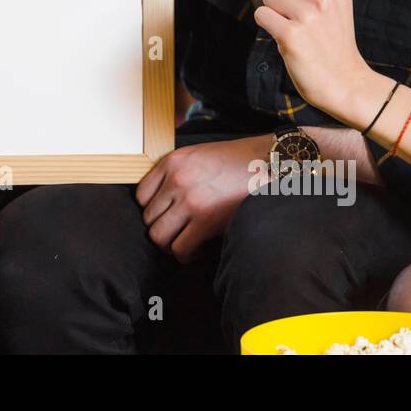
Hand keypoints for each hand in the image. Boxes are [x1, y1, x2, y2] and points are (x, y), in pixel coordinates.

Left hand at [136, 135, 271, 262]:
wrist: (269, 162)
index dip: (152, 210)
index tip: (165, 216)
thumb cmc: (238, 161)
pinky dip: (186, 255)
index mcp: (172, 161)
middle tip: (176, 233)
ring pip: (159, 237)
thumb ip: (178, 172)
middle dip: (161, 229)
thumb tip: (165, 200)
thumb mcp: (199, 155)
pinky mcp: (205, 220)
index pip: (141, 195)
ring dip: (170, 244)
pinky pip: (181, 248)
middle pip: (148, 218)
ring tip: (184, 243)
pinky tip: (197, 250)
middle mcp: (176, 180)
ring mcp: (189, 200)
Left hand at [253, 0, 382, 125]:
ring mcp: (306, 15)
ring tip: (294, 29)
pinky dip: (268, 25)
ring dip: (275, 12)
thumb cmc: (335, 42)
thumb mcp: (337, 3)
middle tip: (300, 19)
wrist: (345, 81)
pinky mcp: (289, 34)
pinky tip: (284, 37)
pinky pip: (261, 14)